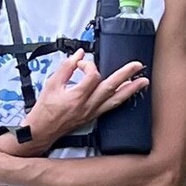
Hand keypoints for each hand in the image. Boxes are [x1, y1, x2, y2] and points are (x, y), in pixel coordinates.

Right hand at [26, 49, 147, 143]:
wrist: (42, 130)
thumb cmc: (44, 109)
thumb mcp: (51, 84)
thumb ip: (66, 67)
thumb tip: (79, 54)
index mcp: (76, 96)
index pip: (92, 76)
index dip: (89, 65)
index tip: (80, 63)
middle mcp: (87, 106)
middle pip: (110, 87)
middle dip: (125, 75)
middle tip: (138, 65)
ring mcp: (91, 112)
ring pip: (115, 100)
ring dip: (130, 90)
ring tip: (143, 81)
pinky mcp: (92, 116)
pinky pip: (110, 107)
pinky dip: (121, 99)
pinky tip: (128, 94)